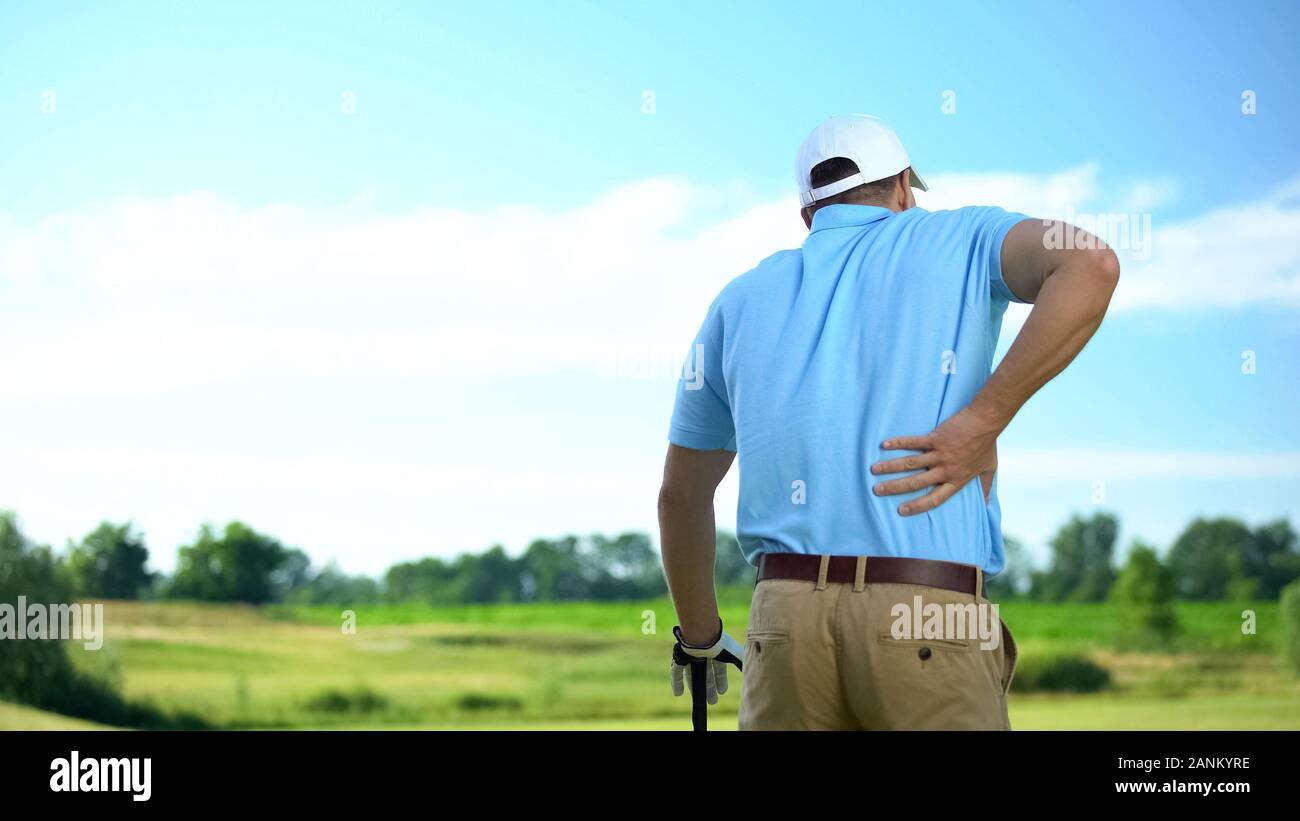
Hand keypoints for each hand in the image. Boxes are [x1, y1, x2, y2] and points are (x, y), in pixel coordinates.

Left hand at [670, 624, 743, 704]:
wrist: (703, 634)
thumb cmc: (720, 644)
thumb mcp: (736, 655)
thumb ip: (742, 664)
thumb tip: (752, 675)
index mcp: (717, 653)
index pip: (719, 670)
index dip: (721, 681)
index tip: (722, 692)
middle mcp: (704, 654)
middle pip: (706, 674)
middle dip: (710, 687)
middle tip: (712, 701)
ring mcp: (691, 655)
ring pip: (692, 673)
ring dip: (695, 687)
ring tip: (698, 699)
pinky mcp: (681, 657)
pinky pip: (678, 671)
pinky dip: (677, 682)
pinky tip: (678, 693)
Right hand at [871, 405, 1002, 515]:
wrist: (986, 422)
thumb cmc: (987, 445)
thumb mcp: (989, 469)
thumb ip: (986, 486)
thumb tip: (988, 503)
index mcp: (956, 480)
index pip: (935, 499)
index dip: (917, 506)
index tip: (901, 511)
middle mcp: (945, 470)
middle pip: (916, 483)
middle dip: (894, 488)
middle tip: (877, 490)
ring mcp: (939, 454)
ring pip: (910, 464)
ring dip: (890, 467)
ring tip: (874, 470)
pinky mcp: (935, 438)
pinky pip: (913, 442)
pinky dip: (898, 443)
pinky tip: (884, 445)